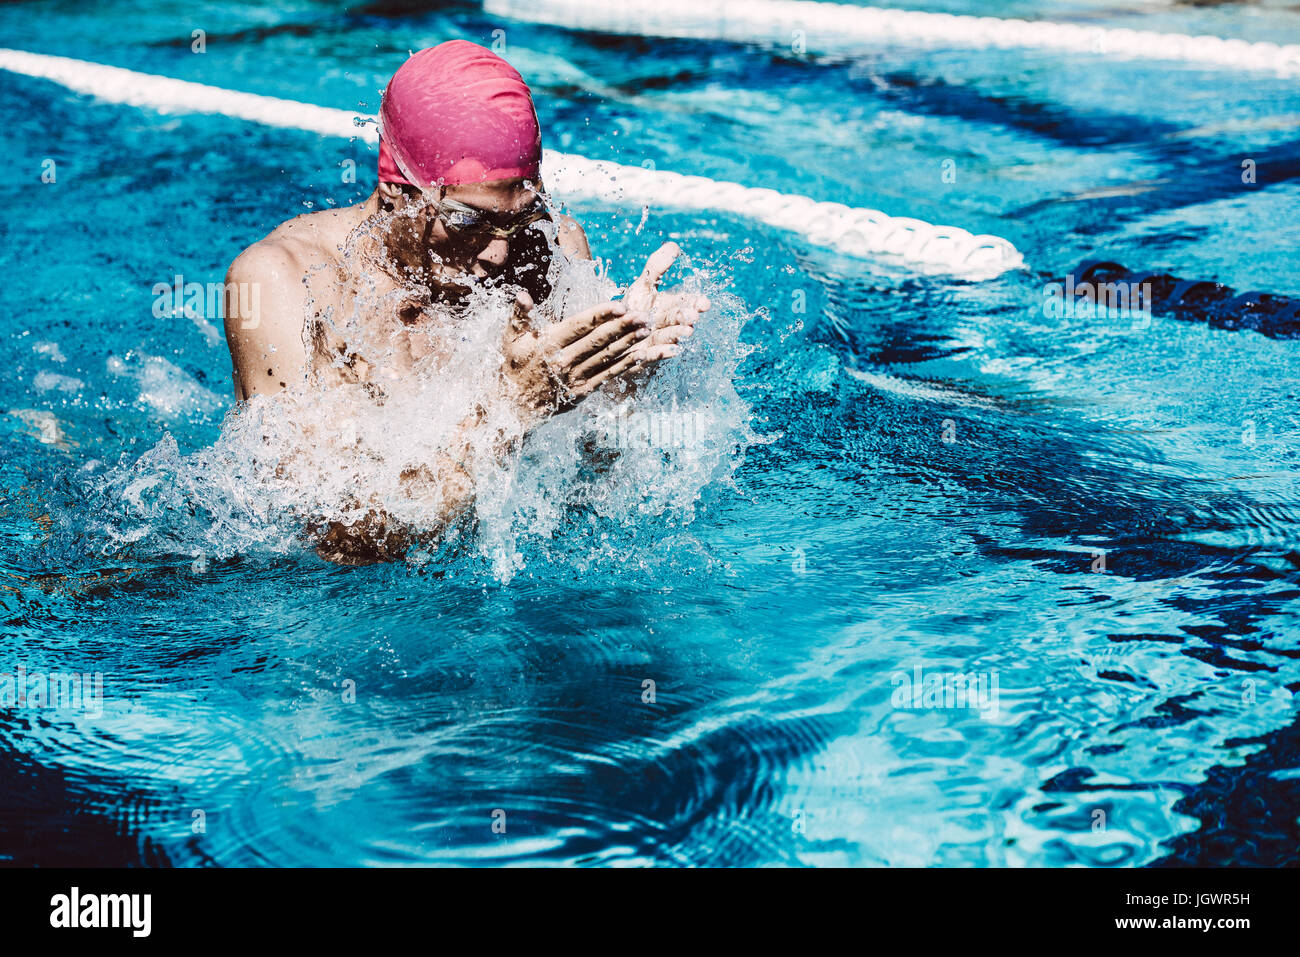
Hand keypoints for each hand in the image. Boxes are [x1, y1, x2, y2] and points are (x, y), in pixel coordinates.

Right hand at [502, 289, 649, 425]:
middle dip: (623, 326)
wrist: (513, 405)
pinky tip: (640, 355)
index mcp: (549, 343)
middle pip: (598, 340)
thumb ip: (518, 315)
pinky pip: (607, 376)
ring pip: (606, 357)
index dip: (601, 314)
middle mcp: (564, 361)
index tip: (620, 305)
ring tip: (647, 330)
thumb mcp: (510, 338)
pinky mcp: (583, 391)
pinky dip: (624, 365)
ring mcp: (575, 377)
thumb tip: (523, 295)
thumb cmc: (513, 366)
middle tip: (643, 315)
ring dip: (629, 343)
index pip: (579, 325)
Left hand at [622, 242, 710, 365]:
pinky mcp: (643, 358)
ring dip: (679, 334)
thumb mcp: (642, 286)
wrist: (611, 339)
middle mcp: (664, 325)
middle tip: (694, 315)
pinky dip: (663, 354)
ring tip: (688, 331)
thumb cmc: (631, 311)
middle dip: (686, 317)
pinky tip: (673, 352)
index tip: (705, 302)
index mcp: (667, 307)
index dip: (694, 303)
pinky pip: (654, 356)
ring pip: (668, 337)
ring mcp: (655, 343)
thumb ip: (657, 267)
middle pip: (676, 320)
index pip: (683, 302)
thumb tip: (674, 247)